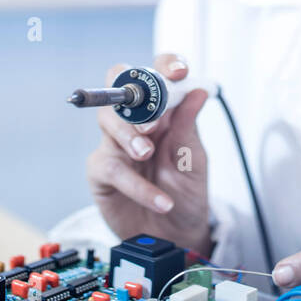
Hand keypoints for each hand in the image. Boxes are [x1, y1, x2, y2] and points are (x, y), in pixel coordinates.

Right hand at [85, 52, 212, 254]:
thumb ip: (190, 127)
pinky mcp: (102, 171)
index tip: (178, 72)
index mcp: (162, 110)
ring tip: (148, 154)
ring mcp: (115, 143)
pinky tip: (160, 199)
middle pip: (119, 85)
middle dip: (134, 96)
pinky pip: (112, 167)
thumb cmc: (186, 192)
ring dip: (129, 135)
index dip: (164, 66)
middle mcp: (135, 121)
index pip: (156, 74)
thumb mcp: (195, 159)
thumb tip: (198, 91)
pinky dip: (137, 185)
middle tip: (153, 121)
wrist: (177, 235)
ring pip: (108, 120)